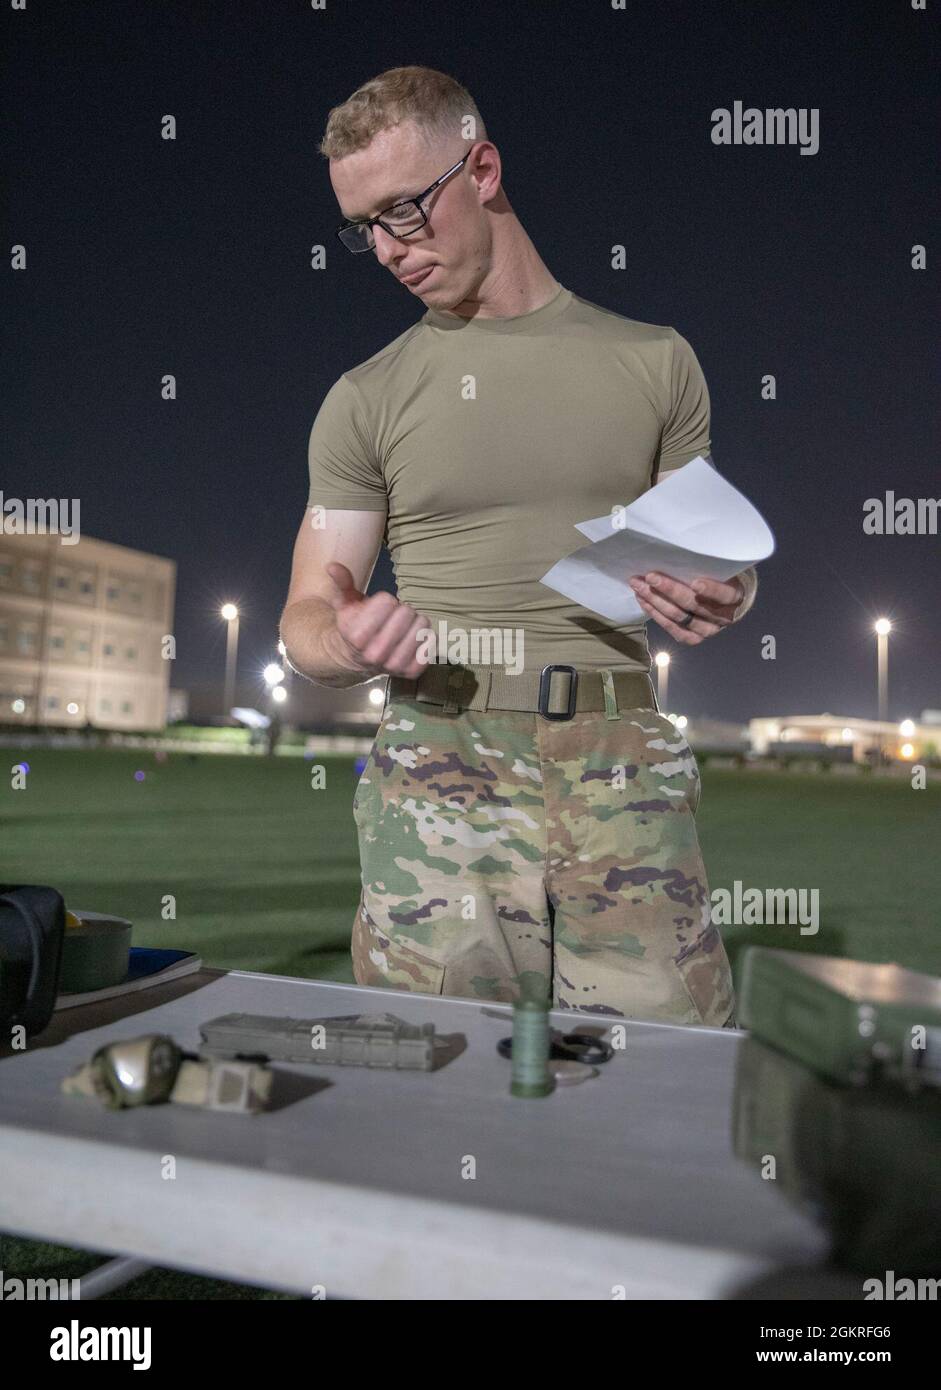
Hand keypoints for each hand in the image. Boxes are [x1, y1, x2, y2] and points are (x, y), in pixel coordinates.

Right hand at [325, 562, 431, 678]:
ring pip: (421, 626)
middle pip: (406, 612)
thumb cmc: (355, 626)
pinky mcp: (411, 672)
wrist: (356, 659)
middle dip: (401, 610)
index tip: (378, 608)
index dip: (384, 600)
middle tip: (393, 618)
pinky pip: (431, 644)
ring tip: (403, 627)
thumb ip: (341, 583)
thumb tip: (333, 566)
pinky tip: (413, 638)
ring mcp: (394, 665)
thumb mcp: (345, 603)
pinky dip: (426, 637)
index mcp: (357, 635)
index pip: (388, 602)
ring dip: (415, 622)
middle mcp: (375, 654)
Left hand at [628, 570, 743, 644]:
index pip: (724, 594)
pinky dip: (656, 614)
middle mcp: (723, 617)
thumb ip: (710, 563)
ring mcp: (707, 630)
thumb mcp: (723, 568)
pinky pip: (673, 629)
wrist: (729, 601)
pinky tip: (643, 601)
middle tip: (650, 577)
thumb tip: (686, 548)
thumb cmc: (722, 577)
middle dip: (669, 590)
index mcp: (735, 597)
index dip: (711, 589)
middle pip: (694, 605)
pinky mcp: (693, 637)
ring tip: (638, 586)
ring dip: (655, 601)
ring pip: (679, 617)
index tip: (695, 582)